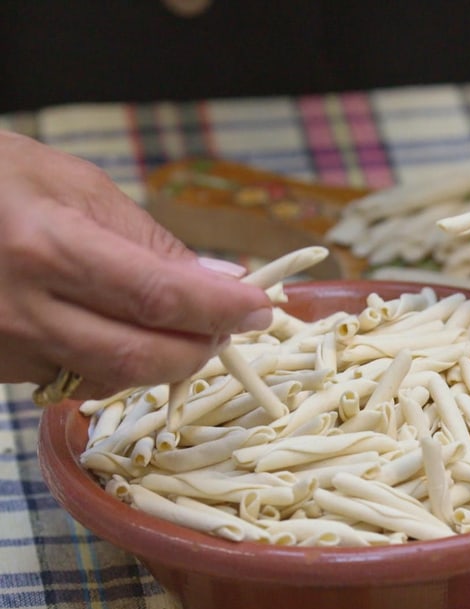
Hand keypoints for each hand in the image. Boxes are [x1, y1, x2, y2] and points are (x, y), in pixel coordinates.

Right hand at [0, 130, 271, 398]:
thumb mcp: (75, 185)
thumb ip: (148, 240)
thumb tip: (218, 282)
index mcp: (46, 247)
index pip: (158, 296)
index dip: (220, 309)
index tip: (260, 308)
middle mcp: (21, 309)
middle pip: (139, 356)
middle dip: (201, 347)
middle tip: (231, 325)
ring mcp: (4, 348)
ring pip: (112, 378)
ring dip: (165, 359)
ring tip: (185, 325)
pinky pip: (75, 379)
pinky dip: (118, 363)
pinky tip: (124, 331)